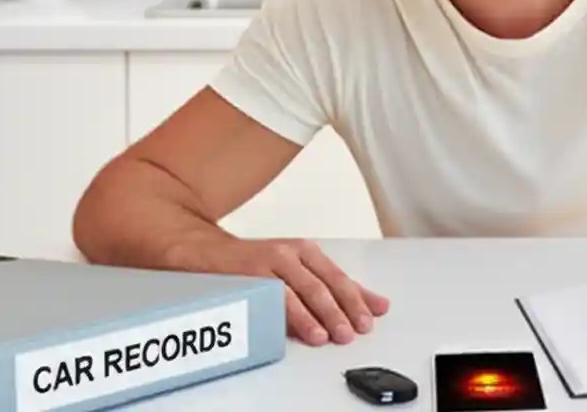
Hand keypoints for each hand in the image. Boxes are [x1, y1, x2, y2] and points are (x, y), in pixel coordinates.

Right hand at [205, 238, 389, 345]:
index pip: (338, 277)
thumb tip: (377, 305)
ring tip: (327, 335)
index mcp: (307, 251)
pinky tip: (293, 328)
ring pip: (298, 291)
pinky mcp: (248, 277)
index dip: (356, 299)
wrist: (209, 251)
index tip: (370, 319)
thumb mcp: (300, 269)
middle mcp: (289, 254)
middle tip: (352, 332)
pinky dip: (285, 315)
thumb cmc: (258, 264)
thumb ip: (338, 288)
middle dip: (339, 311)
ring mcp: (267, 265)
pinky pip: (271, 298)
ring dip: (314, 316)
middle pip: (321, 285)